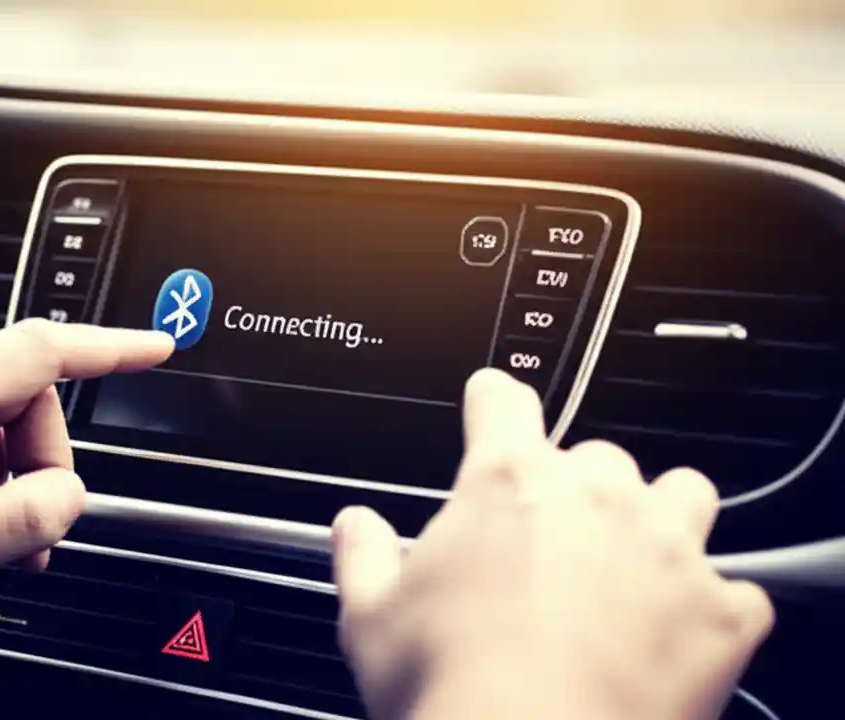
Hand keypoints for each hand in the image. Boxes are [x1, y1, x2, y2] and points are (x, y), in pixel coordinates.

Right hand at [333, 368, 773, 719]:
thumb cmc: (448, 687)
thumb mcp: (370, 619)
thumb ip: (363, 554)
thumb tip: (355, 525)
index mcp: (506, 484)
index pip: (502, 403)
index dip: (494, 399)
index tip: (494, 398)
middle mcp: (595, 498)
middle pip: (597, 458)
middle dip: (577, 491)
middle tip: (550, 547)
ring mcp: (668, 550)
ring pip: (683, 495)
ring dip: (660, 519)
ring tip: (631, 567)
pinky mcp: (721, 613)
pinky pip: (735, 592)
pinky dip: (709, 610)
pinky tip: (675, 639)